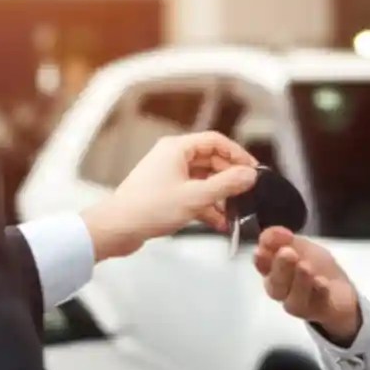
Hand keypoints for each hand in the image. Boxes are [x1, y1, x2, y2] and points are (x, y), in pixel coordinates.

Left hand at [81, 131, 257, 259]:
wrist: (116, 229)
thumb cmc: (147, 209)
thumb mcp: (196, 197)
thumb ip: (227, 185)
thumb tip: (249, 175)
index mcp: (177, 148)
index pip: (216, 141)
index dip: (237, 154)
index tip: (252, 170)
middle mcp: (172, 158)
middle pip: (211, 161)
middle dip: (230, 179)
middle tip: (246, 193)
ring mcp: (168, 176)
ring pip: (204, 180)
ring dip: (220, 196)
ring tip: (234, 212)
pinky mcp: (165, 193)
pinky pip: (194, 194)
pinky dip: (207, 206)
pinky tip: (218, 222)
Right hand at [254, 226, 361, 345]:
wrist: (341, 290)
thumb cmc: (315, 265)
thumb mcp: (300, 245)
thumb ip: (282, 239)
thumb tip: (268, 234)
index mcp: (274, 271)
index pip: (262, 265)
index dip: (261, 259)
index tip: (260, 250)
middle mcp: (282, 290)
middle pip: (275, 284)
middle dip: (280, 267)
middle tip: (287, 253)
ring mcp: (300, 303)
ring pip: (294, 298)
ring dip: (299, 281)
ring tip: (304, 266)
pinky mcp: (319, 311)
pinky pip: (317, 303)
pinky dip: (319, 291)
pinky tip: (322, 282)